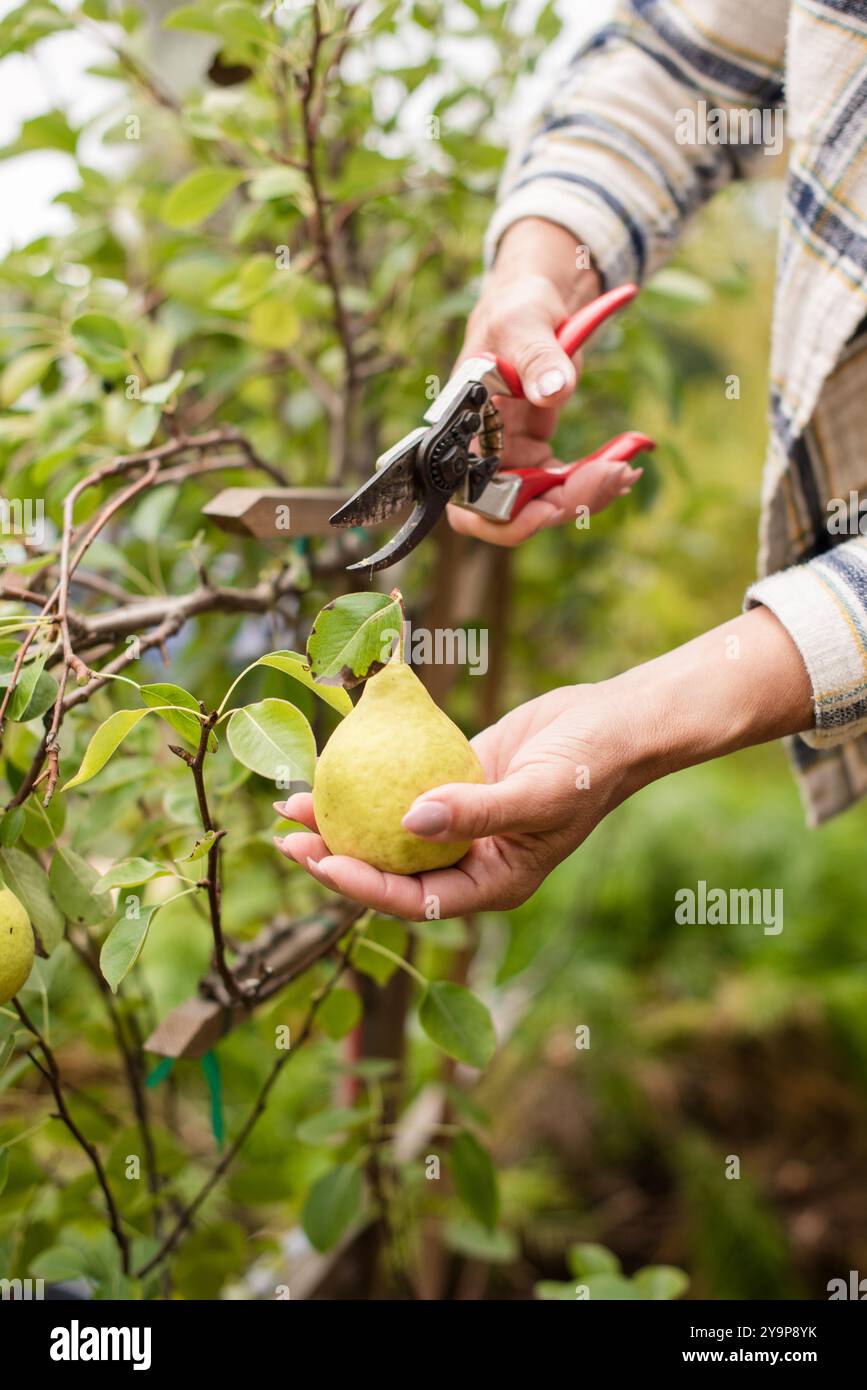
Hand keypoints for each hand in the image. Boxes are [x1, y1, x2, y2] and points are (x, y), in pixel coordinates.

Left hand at [274, 609, 814, 920]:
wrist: (613, 722)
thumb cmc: (588, 766)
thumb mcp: (535, 795)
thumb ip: (475, 813)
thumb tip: (408, 821)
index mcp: (491, 884)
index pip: (415, 898)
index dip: (364, 887)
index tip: (321, 861)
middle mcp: (470, 861)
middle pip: (391, 870)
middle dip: (337, 858)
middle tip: (286, 842)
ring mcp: (460, 823)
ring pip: (388, 829)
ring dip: (344, 819)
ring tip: (292, 806)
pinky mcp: (454, 782)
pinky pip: (401, 785)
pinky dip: (369, 779)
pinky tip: (333, 765)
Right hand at [448, 219, 641, 545]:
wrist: (533, 306)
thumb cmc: (515, 308)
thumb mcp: (524, 322)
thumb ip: (537, 356)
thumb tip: (555, 389)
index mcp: (463, 429)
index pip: (467, 500)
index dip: (501, 518)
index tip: (547, 511)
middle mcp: (482, 453)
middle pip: (512, 511)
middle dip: (563, 504)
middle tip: (613, 474)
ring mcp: (509, 459)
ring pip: (543, 504)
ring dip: (585, 495)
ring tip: (626, 469)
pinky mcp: (535, 456)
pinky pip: (561, 485)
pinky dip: (592, 481)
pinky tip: (622, 466)